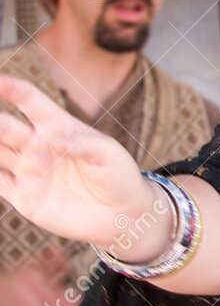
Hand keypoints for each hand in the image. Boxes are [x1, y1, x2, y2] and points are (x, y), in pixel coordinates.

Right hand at [0, 74, 158, 248]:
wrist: (122, 216)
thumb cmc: (120, 177)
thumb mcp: (110, 154)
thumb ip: (84, 144)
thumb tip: (57, 138)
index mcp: (58, 127)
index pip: (29, 101)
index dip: (11, 89)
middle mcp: (38, 146)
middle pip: (5, 128)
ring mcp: (29, 171)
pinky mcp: (25, 197)